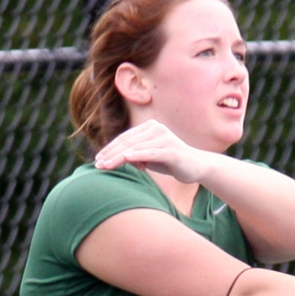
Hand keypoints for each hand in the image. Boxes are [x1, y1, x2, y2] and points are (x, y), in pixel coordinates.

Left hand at [94, 121, 209, 182]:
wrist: (197, 167)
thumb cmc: (171, 162)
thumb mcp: (150, 158)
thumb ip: (135, 155)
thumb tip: (117, 158)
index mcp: (150, 128)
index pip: (125, 138)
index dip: (110, 148)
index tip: (98, 160)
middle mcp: (156, 129)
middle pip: (128, 141)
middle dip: (111, 153)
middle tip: (98, 164)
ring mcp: (164, 138)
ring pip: (136, 147)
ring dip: (119, 157)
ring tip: (106, 165)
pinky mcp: (172, 150)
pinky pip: (151, 152)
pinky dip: (138, 155)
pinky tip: (126, 158)